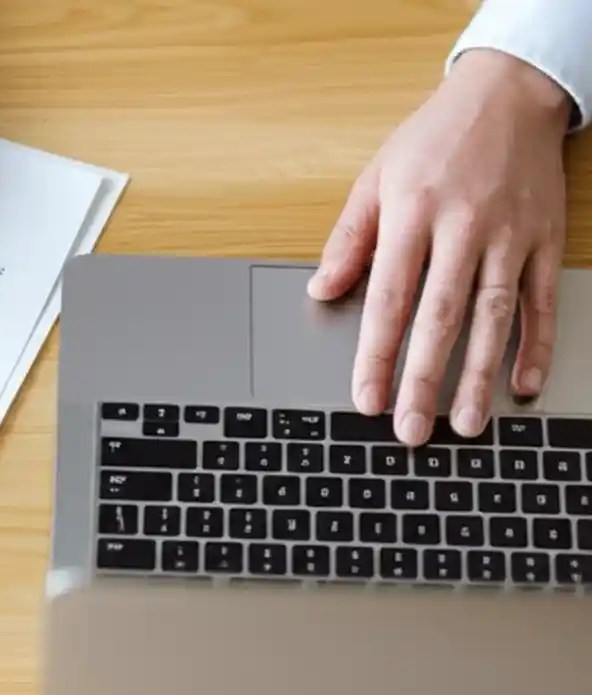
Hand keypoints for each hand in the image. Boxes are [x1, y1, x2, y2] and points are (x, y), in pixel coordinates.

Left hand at [309, 49, 571, 445]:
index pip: (388, 299)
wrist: (508, 94)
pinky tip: (523, 384)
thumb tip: (321, 290)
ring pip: (493, 316)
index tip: (365, 397)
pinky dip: (535, 345)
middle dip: (423, 379)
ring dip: (479, 374)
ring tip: (467, 423)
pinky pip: (541, 301)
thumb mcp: (376, 178)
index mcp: (411, 214)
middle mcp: (463, 227)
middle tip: (410, 429)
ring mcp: (511, 235)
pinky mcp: (545, 239)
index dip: (375, 354)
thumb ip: (349, 238)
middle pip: (440, 317)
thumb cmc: (432, 139)